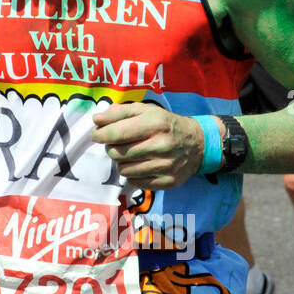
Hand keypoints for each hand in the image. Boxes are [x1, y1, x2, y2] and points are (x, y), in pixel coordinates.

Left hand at [90, 102, 205, 190]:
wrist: (197, 144)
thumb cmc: (165, 124)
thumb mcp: (145, 111)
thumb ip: (119, 112)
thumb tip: (97, 119)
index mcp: (155, 124)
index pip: (117, 133)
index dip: (100, 134)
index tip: (96, 134)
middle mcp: (161, 146)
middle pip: (117, 153)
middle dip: (111, 148)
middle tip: (118, 144)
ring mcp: (165, 166)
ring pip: (124, 170)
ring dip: (121, 162)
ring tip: (130, 154)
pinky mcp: (167, 182)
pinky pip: (135, 182)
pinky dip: (132, 174)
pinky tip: (139, 164)